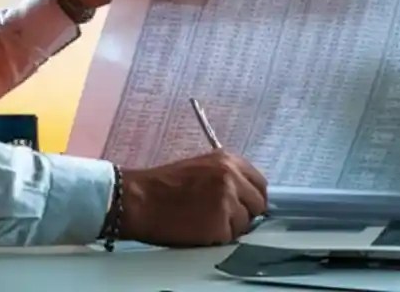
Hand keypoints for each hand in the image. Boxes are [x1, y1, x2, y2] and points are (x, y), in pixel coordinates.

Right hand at [117, 150, 268, 246]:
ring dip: (229, 227)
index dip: (251, 197)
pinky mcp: (220, 224)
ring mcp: (227, 201)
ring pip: (245, 223)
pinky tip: (198, 229)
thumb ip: (227, 176)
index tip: (243, 205)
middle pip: (258, 204)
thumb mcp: (200, 167)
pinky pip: (229, 237)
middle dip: (244, 213)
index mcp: (228, 160)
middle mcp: (231, 177)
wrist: (139, 200)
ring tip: (203, 221)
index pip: (260, 183)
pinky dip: (216, 238)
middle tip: (222, 217)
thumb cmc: (162, 186)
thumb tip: (246, 194)